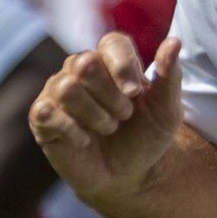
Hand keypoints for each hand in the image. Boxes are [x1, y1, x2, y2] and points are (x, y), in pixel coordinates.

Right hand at [31, 33, 184, 200]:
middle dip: (110, 95)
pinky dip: (71, 130)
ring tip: (108, 128)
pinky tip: (84, 141)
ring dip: (94, 114)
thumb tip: (174, 42)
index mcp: (111, 60)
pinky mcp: (42, 118)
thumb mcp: (167, 110)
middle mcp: (80, 69)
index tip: (135, 93)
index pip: (111, 42)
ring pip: (66, 87)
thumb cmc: (146, 135)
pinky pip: (46, 112)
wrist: (129, 175)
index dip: (123, 65)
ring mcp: (57, 92)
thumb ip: (170, 76)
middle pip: (85, 63)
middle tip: (124, 115)